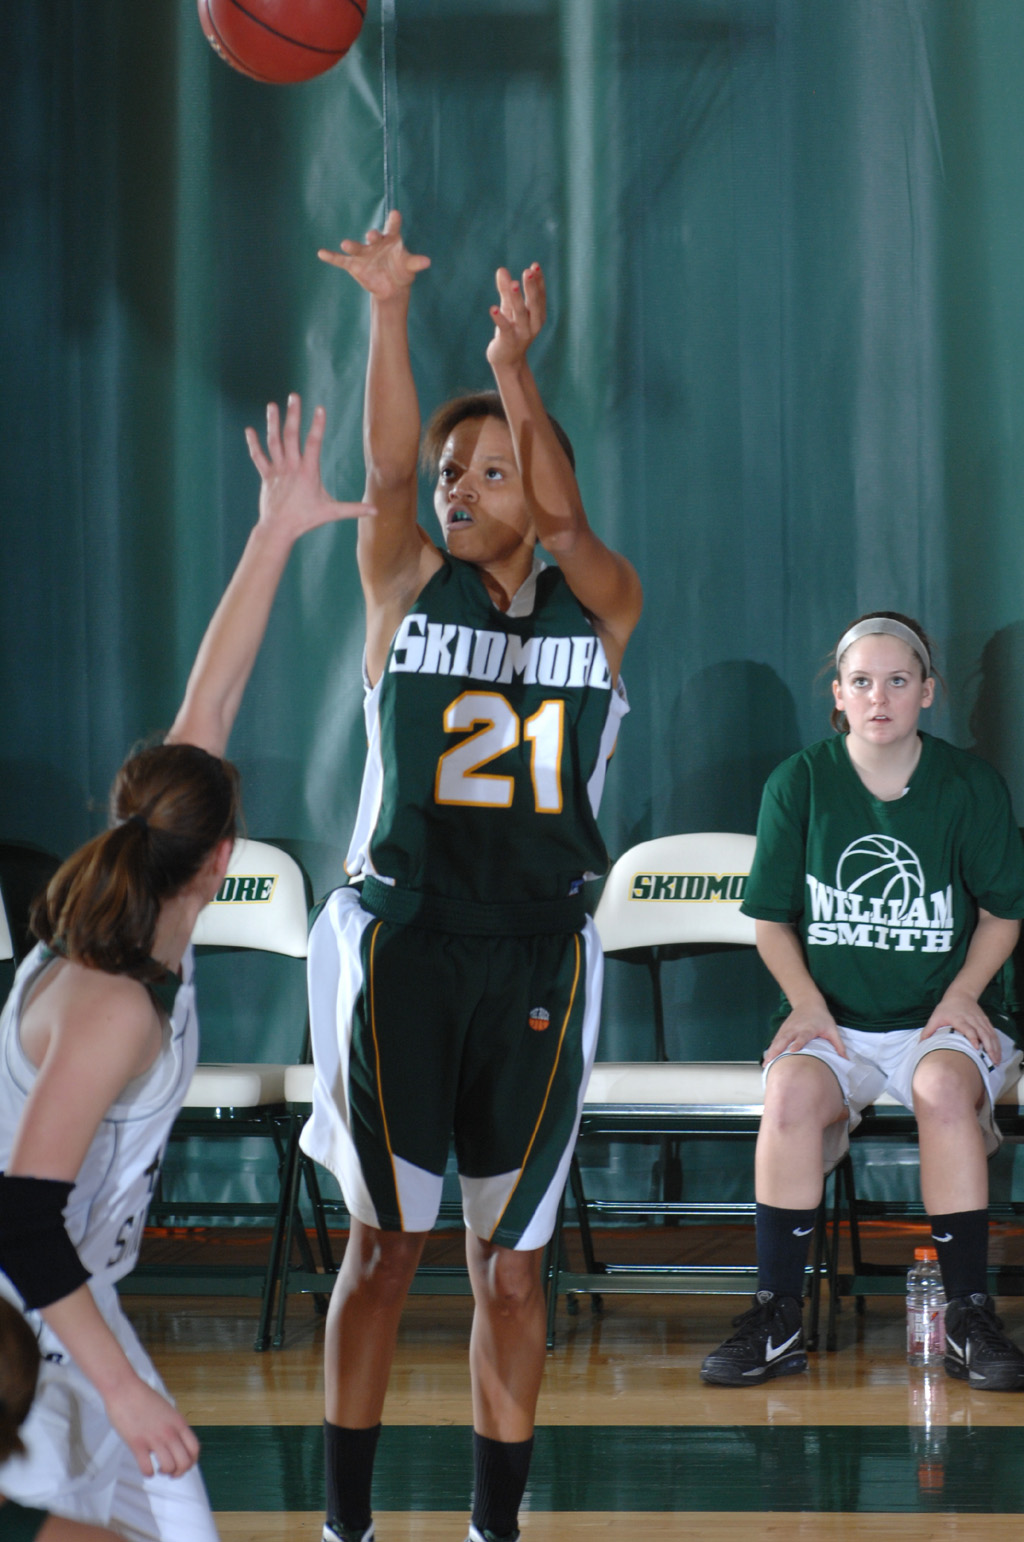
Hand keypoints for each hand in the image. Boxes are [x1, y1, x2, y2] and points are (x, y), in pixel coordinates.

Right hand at [105, 1375, 199, 1477]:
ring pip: (169, 1467)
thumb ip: (173, 1425)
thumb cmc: (143, 1397)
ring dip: (165, 1472)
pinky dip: (148, 1473)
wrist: (125, 1389)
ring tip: (159, 1469)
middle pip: (184, 1462)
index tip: (185, 1465)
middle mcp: (169, 1431)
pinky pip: (147, 1468)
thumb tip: (176, 1440)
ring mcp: (154, 1438)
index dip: (192, 1462)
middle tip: (171, 1472)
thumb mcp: (167, 1409)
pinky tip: (146, 1468)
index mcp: (178, 1422)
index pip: (194, 1449)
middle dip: (179, 1472)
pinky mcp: (137, 1443)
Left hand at [244, 395, 375, 537]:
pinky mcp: (266, 476)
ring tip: (272, 405)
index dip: (317, 425)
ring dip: (273, 423)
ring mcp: (277, 470)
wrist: (279, 528)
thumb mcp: (331, 512)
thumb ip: (353, 509)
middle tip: (294, 396)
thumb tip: (375, 511)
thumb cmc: (306, 520)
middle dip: (293, 414)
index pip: (313, 443)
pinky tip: (249, 430)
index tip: (320, 408)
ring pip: (274, 442)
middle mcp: (291, 467)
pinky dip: (253, 444)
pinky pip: (258, 457)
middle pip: (291, 435)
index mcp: (308, 472)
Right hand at [317, 209, 429, 298]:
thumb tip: (427, 262)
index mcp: (391, 239)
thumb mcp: (409, 267)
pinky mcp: (354, 265)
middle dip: (372, 236)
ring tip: (346, 244)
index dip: (394, 222)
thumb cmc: (402, 271)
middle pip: (373, 236)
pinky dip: (331, 257)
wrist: (391, 287)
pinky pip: (341, 260)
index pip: (393, 228)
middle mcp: (375, 243)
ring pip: (356, 247)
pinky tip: (321, 253)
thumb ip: (416, 262)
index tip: (395, 215)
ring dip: (351, 245)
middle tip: (372, 236)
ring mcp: (364, 253)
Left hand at [486, 263, 545, 370]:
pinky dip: (499, 319)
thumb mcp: (509, 308)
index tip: (535, 266)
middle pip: (534, 303)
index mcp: (537, 315)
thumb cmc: (511, 330)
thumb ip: (505, 290)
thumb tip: (501, 270)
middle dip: (531, 287)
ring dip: (517, 299)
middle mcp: (533, 324)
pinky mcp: (508, 341)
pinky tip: (493, 308)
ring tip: (513, 284)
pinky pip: (505, 328)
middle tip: (528, 272)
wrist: (507, 360)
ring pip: (520, 314)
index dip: (539, 281)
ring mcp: (522, 334)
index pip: (540, 295)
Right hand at [763, 1001, 845, 1064]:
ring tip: (765, 1064)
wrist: (808, 1002)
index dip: (797, 1043)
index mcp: (808, 1029)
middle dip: (777, 1051)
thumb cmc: (822, 1017)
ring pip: (777, 1041)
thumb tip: (846, 1059)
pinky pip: (776, 1040)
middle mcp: (795, 1029)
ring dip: (771, 1052)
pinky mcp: (782, 1030)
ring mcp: (787, 1029)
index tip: (792, 1051)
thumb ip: (838, 1045)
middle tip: (770, 1062)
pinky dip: (771, 1049)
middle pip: (784, 1040)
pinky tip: (767, 1058)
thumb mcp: (832, 1029)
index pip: (802, 1037)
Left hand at [921, 990, 1001, 1064]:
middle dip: (988, 1047)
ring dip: (994, 1047)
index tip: (977, 1048)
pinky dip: (996, 1043)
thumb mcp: (935, 1017)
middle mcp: (972, 1019)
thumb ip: (928, 1031)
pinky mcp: (986, 1021)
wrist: (960, 994)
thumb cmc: (946, 1008)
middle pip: (983, 1033)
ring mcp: (980, 1020)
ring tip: (996, 1060)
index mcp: (959, 1019)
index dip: (973, 1038)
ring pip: (990, 1034)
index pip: (968, 1029)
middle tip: (991, 1060)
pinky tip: (998, 1052)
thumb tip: (920, 1044)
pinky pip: (993, 1032)